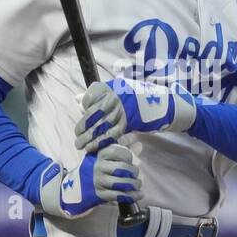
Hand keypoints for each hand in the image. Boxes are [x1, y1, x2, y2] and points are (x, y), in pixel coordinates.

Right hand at [39, 142, 142, 218]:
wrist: (79, 186)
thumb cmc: (97, 168)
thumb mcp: (105, 156)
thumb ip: (123, 150)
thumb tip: (139, 145)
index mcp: (99, 154)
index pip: (117, 152)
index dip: (128, 156)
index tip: (131, 160)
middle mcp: (98, 167)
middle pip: (122, 168)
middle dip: (134, 172)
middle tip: (136, 174)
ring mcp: (98, 181)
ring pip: (121, 183)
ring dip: (134, 184)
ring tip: (138, 184)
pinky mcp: (100, 194)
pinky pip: (118, 195)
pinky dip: (131, 196)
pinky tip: (139, 194)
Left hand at [74, 78, 196, 152]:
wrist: (159, 102)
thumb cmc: (134, 97)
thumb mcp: (116, 91)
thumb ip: (96, 95)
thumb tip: (77, 100)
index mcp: (111, 88)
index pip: (90, 101)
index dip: (83, 113)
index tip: (80, 123)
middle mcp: (115, 98)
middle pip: (93, 115)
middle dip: (83, 129)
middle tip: (77, 139)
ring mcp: (122, 110)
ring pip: (101, 126)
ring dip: (90, 139)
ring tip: (82, 147)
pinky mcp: (128, 122)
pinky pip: (112, 134)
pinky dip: (102, 142)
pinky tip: (95, 148)